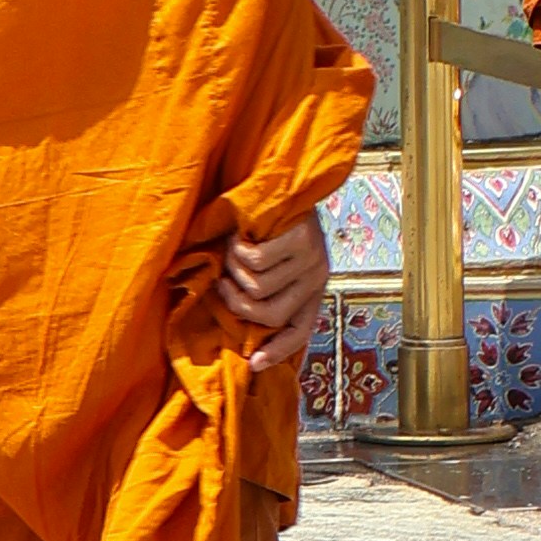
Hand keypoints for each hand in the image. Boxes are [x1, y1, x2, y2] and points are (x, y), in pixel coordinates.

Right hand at [202, 207, 328, 362]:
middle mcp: (317, 277)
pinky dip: (238, 251)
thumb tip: (241, 335)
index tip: (252, 363)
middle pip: (269, 315)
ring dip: (234, 270)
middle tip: (222, 283)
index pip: (300, 331)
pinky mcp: (302, 239)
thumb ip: (266, 292)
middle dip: (237, 303)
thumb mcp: (276, 265)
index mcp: (313, 289)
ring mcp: (312, 258)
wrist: (289, 178)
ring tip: (232, 252)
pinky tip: (240, 236)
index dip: (276, 351)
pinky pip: (256, 261)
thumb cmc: (272, 226)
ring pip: (258, 287)